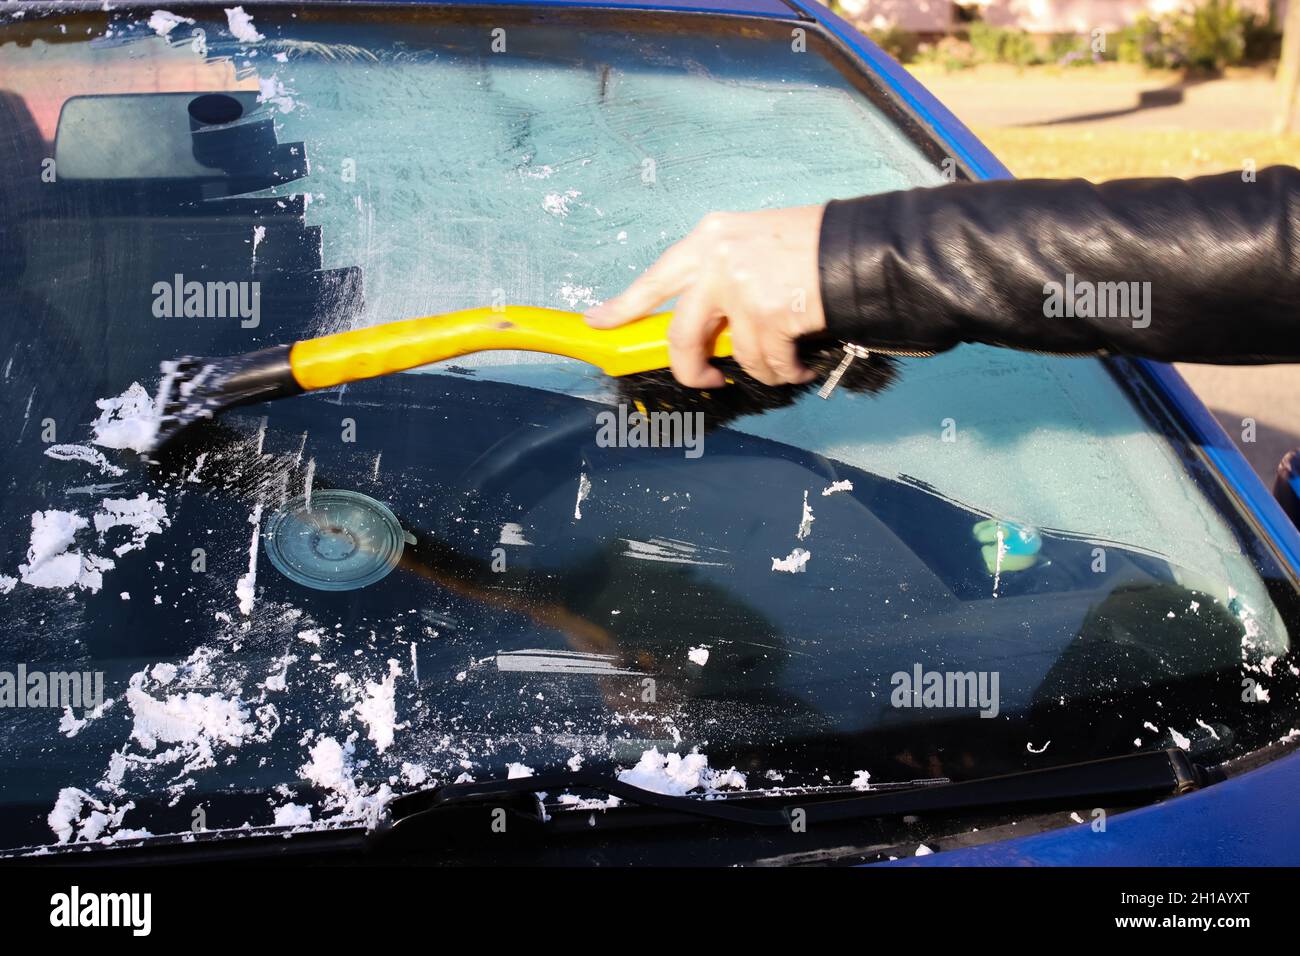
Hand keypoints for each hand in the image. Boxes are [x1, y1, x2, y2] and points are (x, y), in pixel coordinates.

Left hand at [584, 206, 827, 387]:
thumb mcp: (752, 243)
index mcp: (708, 238)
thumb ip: (722, 275)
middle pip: (678, 335)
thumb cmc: (812, 245)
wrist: (860, 245)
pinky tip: (801, 362)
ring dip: (762, 368)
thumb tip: (706, 323)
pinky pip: (768, 364)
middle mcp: (716, 261)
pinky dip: (786, 372)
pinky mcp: (768, 315)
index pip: (654, 279)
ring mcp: (740, 289)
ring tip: (786, 360)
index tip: (597, 322)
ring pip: (733, 356)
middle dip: (689, 370)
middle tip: (707, 379)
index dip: (622, 307)